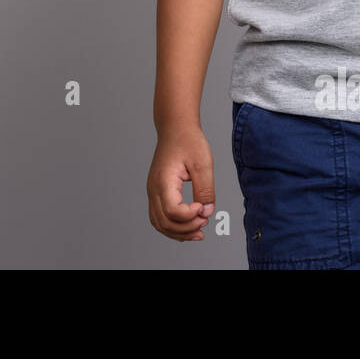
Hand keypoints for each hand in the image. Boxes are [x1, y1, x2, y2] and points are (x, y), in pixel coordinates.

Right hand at [146, 123, 215, 241]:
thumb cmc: (188, 142)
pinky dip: (173, 227)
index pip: (172, 211)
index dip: (190, 216)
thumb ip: (205, 190)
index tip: (203, 207)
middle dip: (186, 228)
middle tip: (205, 222)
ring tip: (198, 232)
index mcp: (163, 181)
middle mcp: (153, 189)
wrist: (175, 128)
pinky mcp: (157, 193)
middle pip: (164, 222)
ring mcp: (153, 192)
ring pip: (160, 224)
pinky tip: (188, 228)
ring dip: (179, 232)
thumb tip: (206, 212)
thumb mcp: (202, 164)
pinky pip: (160, 217)